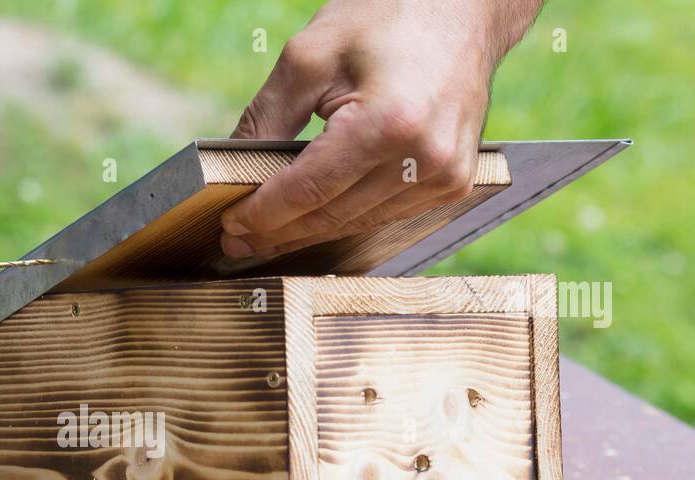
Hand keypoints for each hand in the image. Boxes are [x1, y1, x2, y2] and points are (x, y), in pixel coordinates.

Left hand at [222, 0, 541, 259]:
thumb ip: (266, 118)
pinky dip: (347, 220)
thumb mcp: (309, 56)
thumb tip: (230, 170)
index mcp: (388, 123)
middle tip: (237, 242)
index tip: (230, 227)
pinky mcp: (455, 184)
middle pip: (331, 216)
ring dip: (308, 233)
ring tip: (267, 235)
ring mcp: (446, 177)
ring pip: (357, 225)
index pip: (309, 191)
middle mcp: (425, 159)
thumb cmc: (386, 17)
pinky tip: (313, 221)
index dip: (263, 215)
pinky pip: (386, 216)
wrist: (464, 8)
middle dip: (278, 232)